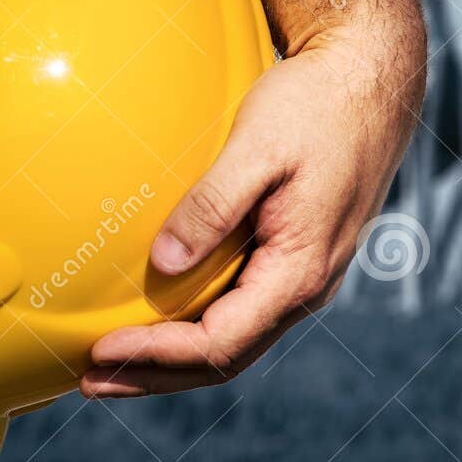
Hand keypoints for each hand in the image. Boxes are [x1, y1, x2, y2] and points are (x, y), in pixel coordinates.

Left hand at [80, 21, 424, 396]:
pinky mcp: (298, 254)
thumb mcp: (258, 148)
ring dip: (174, 356)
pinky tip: (163, 312)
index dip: (155, 356)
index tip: (99, 352)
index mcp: (301, 270)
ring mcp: (307, 273)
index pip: (219, 342)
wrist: (371, 80)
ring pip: (236, 337)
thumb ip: (212, 207)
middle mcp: (309, 286)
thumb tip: (162, 264)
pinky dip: (197, 323)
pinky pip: (244, 308)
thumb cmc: (318, 106)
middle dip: (157, 374)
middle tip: (90, 380)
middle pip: (227, 357)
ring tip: (116, 358)